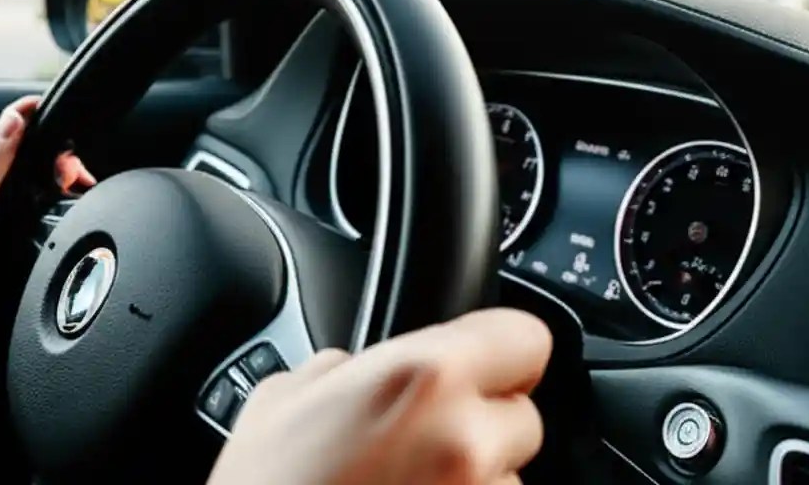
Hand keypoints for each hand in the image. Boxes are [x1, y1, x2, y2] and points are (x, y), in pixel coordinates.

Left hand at [0, 96, 95, 308]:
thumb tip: (13, 119)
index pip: (6, 127)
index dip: (36, 120)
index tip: (65, 123)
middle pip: (18, 151)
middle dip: (51, 152)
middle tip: (76, 172)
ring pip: (21, 177)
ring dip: (48, 175)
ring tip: (73, 184)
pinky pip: (20, 203)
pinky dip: (41, 200)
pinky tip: (51, 212)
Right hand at [209, 308, 550, 484]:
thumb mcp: (282, 399)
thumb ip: (342, 370)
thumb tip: (355, 367)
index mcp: (425, 376)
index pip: (526, 337)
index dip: (500, 351)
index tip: (482, 363)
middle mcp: (466, 439)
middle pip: (522, 416)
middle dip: (481, 426)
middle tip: (419, 441)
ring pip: (509, 479)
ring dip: (472, 480)